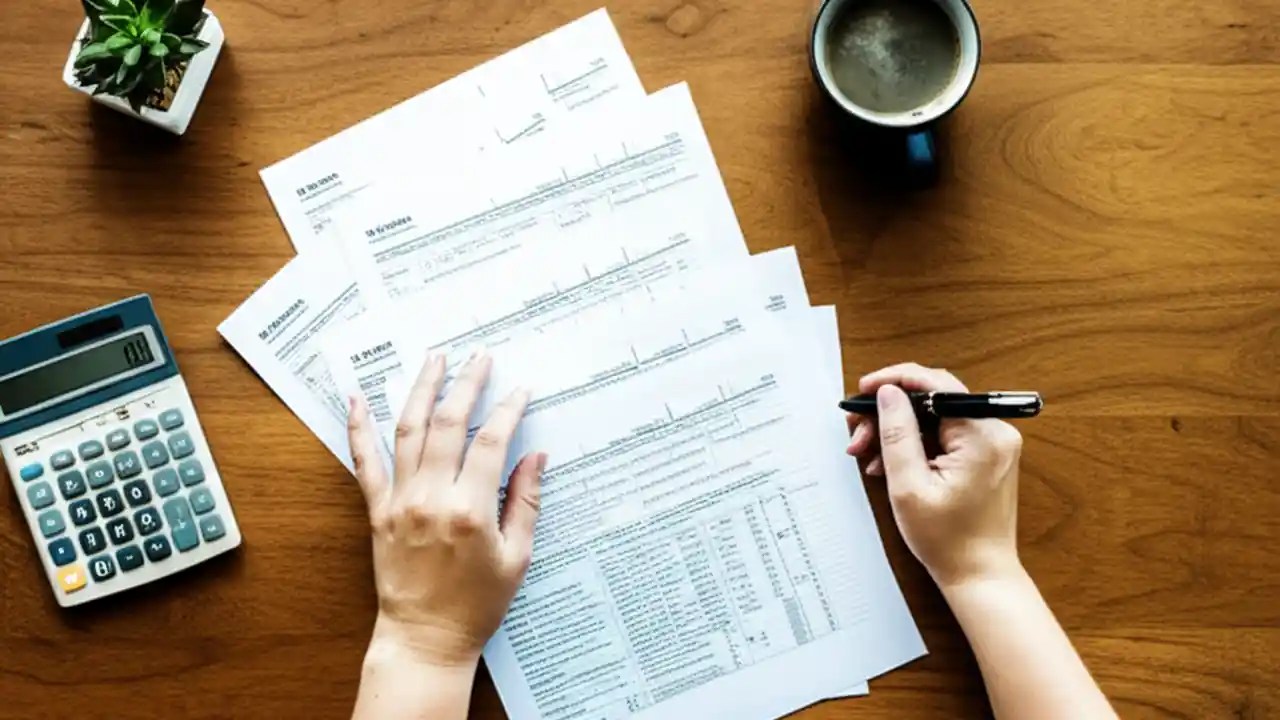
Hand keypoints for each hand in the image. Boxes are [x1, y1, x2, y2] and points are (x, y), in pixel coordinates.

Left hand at [347, 350, 545, 668]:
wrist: (425, 638)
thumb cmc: (476, 605)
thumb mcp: (517, 557)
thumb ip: (526, 501)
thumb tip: (537, 456)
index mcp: (471, 510)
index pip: (492, 442)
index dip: (508, 410)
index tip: (521, 389)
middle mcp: (432, 498)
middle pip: (449, 423)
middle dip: (467, 383)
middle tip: (480, 356)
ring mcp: (400, 502)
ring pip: (408, 430)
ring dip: (421, 389)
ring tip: (434, 359)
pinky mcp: (377, 512)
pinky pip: (365, 462)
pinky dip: (359, 427)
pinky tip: (357, 398)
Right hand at [846, 363, 1022, 587]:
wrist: (979, 575)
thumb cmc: (949, 541)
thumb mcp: (909, 486)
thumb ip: (897, 432)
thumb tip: (888, 393)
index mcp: (982, 436)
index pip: (936, 383)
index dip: (895, 380)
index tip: (865, 388)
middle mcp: (995, 432)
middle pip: (932, 399)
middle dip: (890, 413)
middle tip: (858, 433)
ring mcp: (993, 443)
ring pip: (934, 417)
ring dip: (898, 430)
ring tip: (867, 454)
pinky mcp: (986, 454)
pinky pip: (945, 434)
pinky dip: (916, 443)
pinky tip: (890, 463)